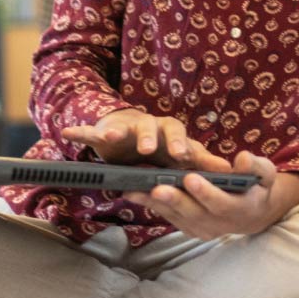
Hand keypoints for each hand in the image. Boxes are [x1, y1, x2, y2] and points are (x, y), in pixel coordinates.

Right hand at [60, 109, 233, 169]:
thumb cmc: (161, 149)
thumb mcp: (179, 157)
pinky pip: (91, 131)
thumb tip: (230, 171)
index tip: (184, 156)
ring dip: (117, 129)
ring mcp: (125, 128)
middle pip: (152, 127)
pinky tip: (68, 132)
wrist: (131, 137)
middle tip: (149, 149)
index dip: (180, 144)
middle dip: (150, 137)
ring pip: (123, 126)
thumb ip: (201, 163)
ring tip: (112, 136)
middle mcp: (148, 128)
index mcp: (169, 134)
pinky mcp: (103, 132)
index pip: (178, 135)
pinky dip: (81, 132)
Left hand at [146, 153, 298, 239]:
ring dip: (155, 204)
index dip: (206, 193)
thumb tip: (242, 159)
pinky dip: (153, 206)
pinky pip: (170, 218)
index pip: (222, 204)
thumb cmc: (258, 187)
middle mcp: (221, 225)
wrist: (253, 213)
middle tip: (157, 188)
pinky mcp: (190, 229)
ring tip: (134, 190)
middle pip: (195, 214)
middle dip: (175, 201)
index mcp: (241, 209)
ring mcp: (204, 230)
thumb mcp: (266, 174)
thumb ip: (256, 167)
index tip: (191, 177)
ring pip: (177, 217)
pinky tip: (136, 193)